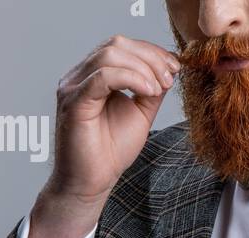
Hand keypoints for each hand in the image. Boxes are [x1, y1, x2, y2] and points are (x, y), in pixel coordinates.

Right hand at [29, 35, 180, 237]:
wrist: (92, 181)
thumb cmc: (111, 150)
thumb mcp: (141, 113)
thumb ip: (151, 89)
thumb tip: (168, 67)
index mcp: (93, 75)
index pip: (122, 46)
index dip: (152, 51)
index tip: (175, 67)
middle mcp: (79, 76)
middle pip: (116, 44)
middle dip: (150, 57)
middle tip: (170, 78)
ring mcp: (73, 87)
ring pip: (109, 55)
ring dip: (143, 68)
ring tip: (158, 89)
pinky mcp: (74, 103)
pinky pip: (101, 77)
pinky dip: (130, 78)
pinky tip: (148, 91)